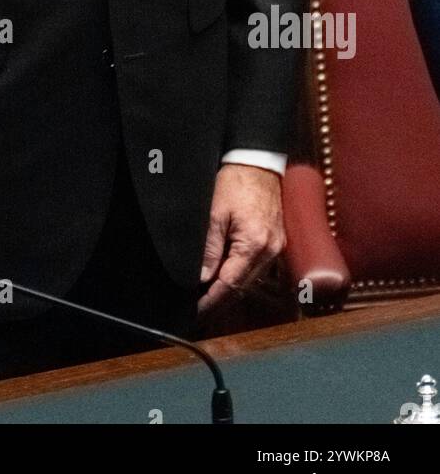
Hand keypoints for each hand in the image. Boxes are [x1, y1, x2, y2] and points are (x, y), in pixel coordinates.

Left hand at [197, 164, 284, 316]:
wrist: (258, 162)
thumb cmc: (235, 182)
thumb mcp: (215, 212)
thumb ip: (210, 247)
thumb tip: (202, 276)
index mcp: (254, 244)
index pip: (230, 284)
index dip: (212, 300)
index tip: (197, 311)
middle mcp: (270, 251)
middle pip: (242, 287)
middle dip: (220, 300)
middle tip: (199, 311)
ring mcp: (276, 247)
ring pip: (250, 279)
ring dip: (230, 290)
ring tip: (208, 298)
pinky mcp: (277, 241)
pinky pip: (257, 267)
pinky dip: (241, 275)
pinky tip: (226, 278)